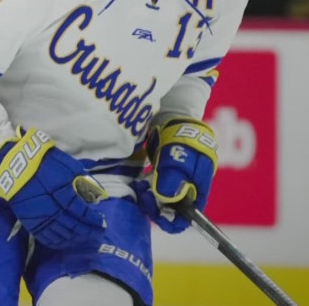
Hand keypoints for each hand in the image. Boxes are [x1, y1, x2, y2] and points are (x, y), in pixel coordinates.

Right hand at [0, 128, 107, 249]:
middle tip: (99, 234)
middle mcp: (52, 210)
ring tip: (85, 238)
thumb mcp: (69, 166)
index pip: (82, 213)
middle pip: (74, 226)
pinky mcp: (30, 222)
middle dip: (89, 232)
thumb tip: (96, 197)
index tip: (102, 222)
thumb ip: (84, 182)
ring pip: (62, 234)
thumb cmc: (44, 162)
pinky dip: (59, 242)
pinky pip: (46, 238)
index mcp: (62, 195)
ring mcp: (40, 218)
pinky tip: (67, 241)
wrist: (15, 165)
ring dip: (76, 238)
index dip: (94, 220)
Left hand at [141, 117, 216, 231]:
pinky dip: (147, 187)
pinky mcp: (164, 173)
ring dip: (149, 196)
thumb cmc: (184, 140)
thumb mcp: (180, 160)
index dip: (170, 221)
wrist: (177, 119)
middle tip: (144, 192)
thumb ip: (174, 181)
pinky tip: (140, 179)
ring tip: (141, 184)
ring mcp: (175, 182)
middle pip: (170, 211)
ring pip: (160, 200)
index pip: (187, 220)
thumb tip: (165, 200)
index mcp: (197, 192)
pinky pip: (155, 188)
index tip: (155, 210)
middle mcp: (187, 191)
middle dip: (155, 206)